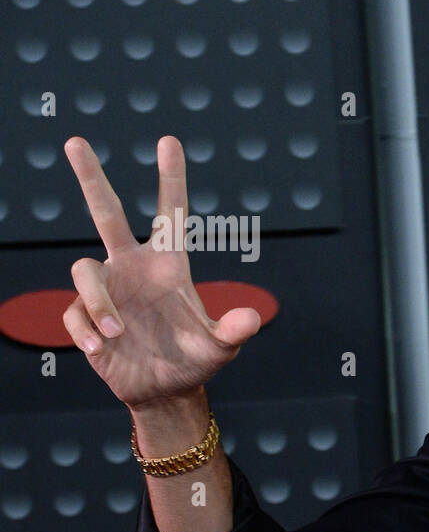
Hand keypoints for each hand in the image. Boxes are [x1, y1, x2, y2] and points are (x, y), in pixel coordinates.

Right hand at [61, 135, 261, 409]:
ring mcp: (107, 289)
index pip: (170, 213)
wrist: (164, 390)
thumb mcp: (220, 348)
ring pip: (84, 271)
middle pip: (106, 213)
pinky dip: (85, 328)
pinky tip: (100, 348)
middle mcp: (133, 267)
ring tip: (116, 334)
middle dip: (91, 177)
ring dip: (98, 302)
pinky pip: (74, 311)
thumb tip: (251, 318)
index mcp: (168, 265)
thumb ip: (234, 333)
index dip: (171, 179)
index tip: (170, 141)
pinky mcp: (84, 315)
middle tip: (76, 141)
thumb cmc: (195, 361)